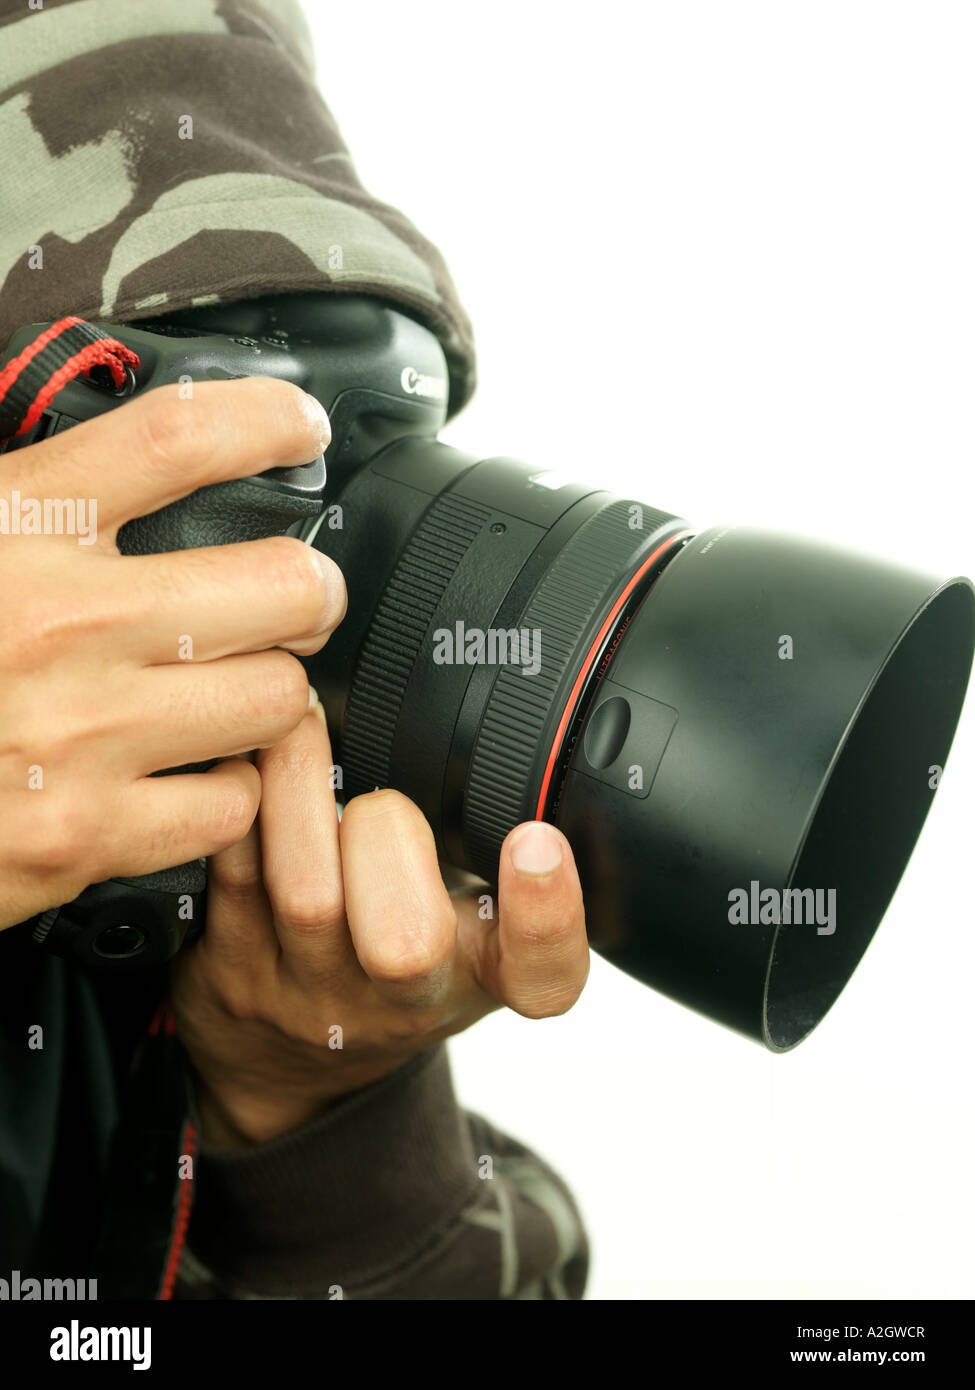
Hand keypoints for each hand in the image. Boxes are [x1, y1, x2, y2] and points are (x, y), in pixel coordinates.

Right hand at [0, 378, 345, 928]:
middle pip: (281, 583)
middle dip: (309, 590)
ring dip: (271, 693)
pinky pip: (231, 804)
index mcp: (12, 525)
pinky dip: (227, 792)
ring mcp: (80, 735)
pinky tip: (192, 774)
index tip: (298, 426)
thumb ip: (27, 505)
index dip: (266, 420)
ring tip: (236, 689)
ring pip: (275, 698)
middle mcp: (60, 623)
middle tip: (295, 598)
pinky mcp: (86, 835)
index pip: (176, 437)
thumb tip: (115, 471)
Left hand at [170, 699, 588, 1147]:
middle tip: (375, 794)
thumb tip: (482, 727)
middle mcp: (399, 999)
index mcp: (480, 976)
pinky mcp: (232, 971)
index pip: (540, 971)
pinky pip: (233, 874)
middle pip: (404, 941)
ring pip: (304, 894)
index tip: (537, 841)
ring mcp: (310, 994)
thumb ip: (480, 846)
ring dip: (300, 787)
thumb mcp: (464, 924)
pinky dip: (237, 804)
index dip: (547, 913)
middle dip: (388, 833)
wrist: (290, 1069)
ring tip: (299, 721)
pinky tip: (242, 758)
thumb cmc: (389, 961)